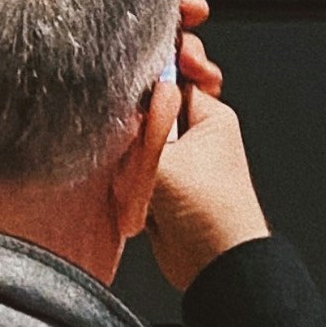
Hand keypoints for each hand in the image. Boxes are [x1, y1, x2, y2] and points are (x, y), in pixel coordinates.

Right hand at [148, 0, 269, 290]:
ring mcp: (176, 159)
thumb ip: (135, 131)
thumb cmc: (215, 214)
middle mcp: (194, 132)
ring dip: (127, 147)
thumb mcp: (167, 161)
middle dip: (135, 109)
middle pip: (150, 101)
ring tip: (127, 157)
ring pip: (137, 135)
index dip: (157, 62)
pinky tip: (121, 178)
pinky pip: (131, 166)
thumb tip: (109, 106)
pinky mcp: (159, 185)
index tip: (137, 58)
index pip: (176, 70)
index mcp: (209, 115)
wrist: (216, 268)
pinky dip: (124, 172)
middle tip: (127, 115)